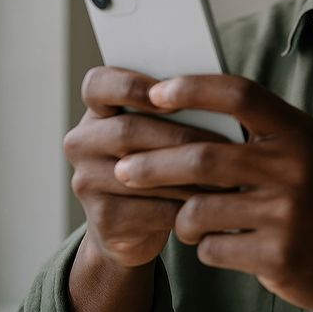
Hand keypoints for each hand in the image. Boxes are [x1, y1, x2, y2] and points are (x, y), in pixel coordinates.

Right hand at [64, 66, 230, 268]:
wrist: (137, 226)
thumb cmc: (161, 161)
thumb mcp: (163, 130)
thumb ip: (176, 110)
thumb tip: (219, 97)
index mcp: (97, 111)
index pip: (98, 85)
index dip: (130, 85)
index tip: (167, 94)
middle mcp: (82, 142)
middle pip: (126, 131)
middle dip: (180, 137)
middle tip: (226, 143)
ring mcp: (86, 182)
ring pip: (141, 174)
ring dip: (190, 176)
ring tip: (230, 174)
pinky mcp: (103, 220)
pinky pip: (150, 210)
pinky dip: (185, 207)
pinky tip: (213, 204)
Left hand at [113, 74, 312, 311]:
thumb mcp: (310, 152)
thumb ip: (264, 132)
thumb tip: (194, 105)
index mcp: (299, 134)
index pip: (240, 94)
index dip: (193, 89)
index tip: (155, 94)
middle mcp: (294, 168)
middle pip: (202, 157)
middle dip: (152, 164)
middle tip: (123, 169)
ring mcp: (286, 214)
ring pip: (198, 210)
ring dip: (180, 218)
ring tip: (183, 220)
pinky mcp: (277, 256)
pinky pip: (213, 248)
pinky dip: (205, 247)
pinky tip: (219, 245)